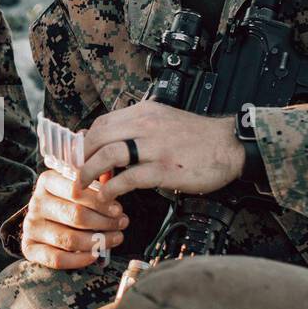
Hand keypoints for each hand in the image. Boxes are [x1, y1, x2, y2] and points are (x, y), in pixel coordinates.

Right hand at [21, 169, 127, 269]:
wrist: (44, 221)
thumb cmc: (69, 202)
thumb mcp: (79, 186)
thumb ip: (95, 185)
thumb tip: (115, 188)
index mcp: (47, 181)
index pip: (75, 190)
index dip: (100, 202)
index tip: (118, 210)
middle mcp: (36, 203)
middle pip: (75, 215)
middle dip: (104, 222)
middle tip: (122, 224)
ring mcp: (31, 226)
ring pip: (69, 238)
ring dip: (97, 241)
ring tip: (115, 238)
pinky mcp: (29, 248)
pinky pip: (56, 258)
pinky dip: (79, 259)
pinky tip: (94, 255)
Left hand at [77, 101, 244, 198]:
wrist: (230, 146)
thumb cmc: (197, 137)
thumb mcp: (163, 121)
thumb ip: (136, 129)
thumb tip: (108, 145)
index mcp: (144, 112)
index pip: (101, 123)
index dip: (85, 143)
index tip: (79, 158)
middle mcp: (146, 125)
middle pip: (98, 137)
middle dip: (81, 158)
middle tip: (77, 175)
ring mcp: (154, 147)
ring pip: (108, 155)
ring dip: (90, 173)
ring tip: (85, 187)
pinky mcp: (164, 169)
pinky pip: (128, 178)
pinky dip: (112, 189)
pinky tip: (108, 196)